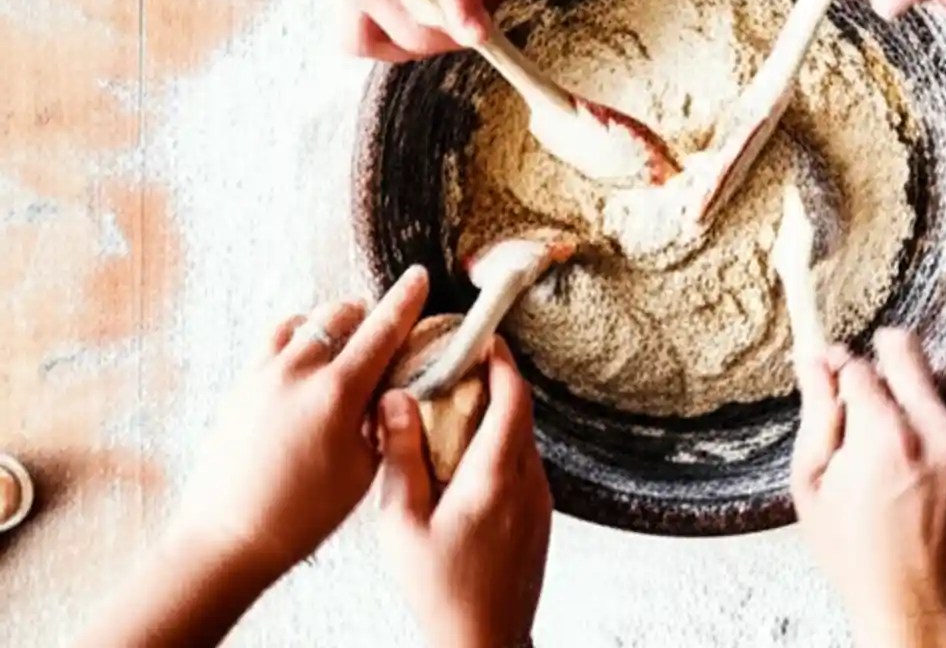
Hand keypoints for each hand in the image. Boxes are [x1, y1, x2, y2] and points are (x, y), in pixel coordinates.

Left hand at [170, 266, 430, 572]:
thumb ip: (380, 422)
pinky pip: (273, 342)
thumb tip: (389, 393)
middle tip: (382, 331)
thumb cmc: (302, 514)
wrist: (228, 535)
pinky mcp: (240, 385)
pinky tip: (304, 367)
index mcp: (336, 393)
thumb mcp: (362, 470)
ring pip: (303, 321)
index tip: (419, 276)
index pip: (381, 330)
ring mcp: (262, 374)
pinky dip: (297, 340)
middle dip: (366, 314)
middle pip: (340, 314)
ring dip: (329, 324)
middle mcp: (298, 372)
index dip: (405, 300)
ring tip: (342, 346)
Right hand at [376, 337, 551, 647]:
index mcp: (496, 476)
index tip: (485, 339)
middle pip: (522, 415)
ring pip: (525, 441)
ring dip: (499, 417)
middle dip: (496, 384)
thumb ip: (400, 458)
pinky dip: (503, 448)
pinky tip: (469, 460)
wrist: (484, 642)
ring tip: (459, 409)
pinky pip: (525, 468)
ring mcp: (539, 503)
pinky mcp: (539, 520)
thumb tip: (395, 402)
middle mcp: (528, 483)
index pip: (513, 398)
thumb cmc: (440, 591)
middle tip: (462, 367)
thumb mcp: (403, 524)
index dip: (502, 362)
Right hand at [790, 328, 945, 647]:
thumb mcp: (813, 482)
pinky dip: (924, 427)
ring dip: (901, 398)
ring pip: (927, 386)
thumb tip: (812, 360)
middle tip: (853, 387)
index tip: (823, 367)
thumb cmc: (854, 552)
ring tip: (878, 447)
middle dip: (877, 359)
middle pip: (906, 354)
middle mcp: (936, 432)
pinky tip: (905, 466)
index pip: (859, 366)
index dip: (835, 364)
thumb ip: (816, 412)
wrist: (912, 601)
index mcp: (886, 439)